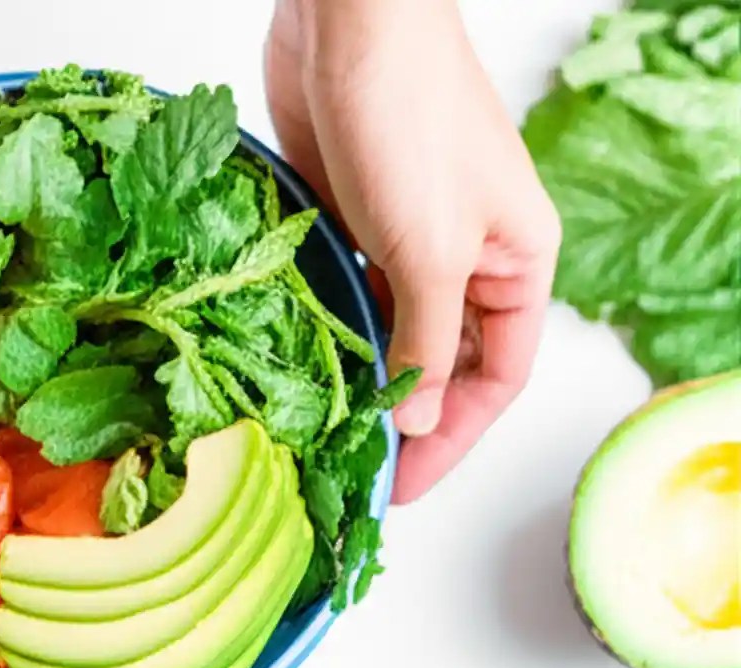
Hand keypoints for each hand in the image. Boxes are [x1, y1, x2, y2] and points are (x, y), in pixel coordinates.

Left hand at [264, 0, 560, 502]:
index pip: (497, 375)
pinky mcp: (345, 216)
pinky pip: (339, 290)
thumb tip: (421, 415)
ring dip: (356, 377)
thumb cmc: (413, 114)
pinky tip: (291, 365)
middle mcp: (463, 256)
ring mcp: (401, 236)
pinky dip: (321, 328)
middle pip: (441, 360)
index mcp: (514, 262)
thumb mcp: (431, 246)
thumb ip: (427, 337)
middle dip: (403, 415)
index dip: (455, 437)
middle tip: (352, 469)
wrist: (349, 21)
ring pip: (384, 329)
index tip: (405, 484)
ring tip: (314, 432)